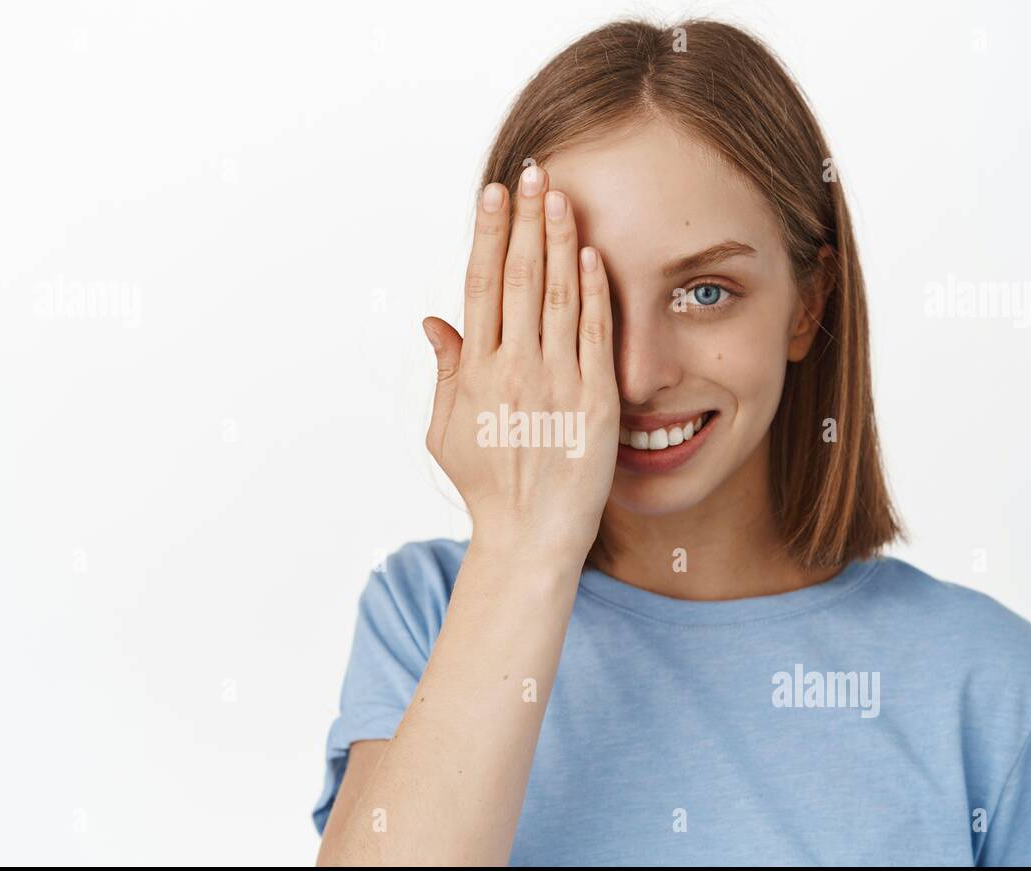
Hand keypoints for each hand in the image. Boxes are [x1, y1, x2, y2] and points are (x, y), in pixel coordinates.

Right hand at [422, 164, 619, 559]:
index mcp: (475, 372)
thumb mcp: (446, 433)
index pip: (481, 286)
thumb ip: (445, 373)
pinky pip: (596, 335)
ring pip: (560, 296)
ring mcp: (557, 384)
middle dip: (525, 219)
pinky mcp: (595, 401)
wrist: (530, 537)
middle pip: (520, 278)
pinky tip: (592, 254)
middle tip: (532, 171)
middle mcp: (514, 370)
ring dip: (561, 240)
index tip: (493, 193)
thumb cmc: (487, 487)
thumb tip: (434, 321)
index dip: (488, 234)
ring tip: (561, 195)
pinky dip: (595, 292)